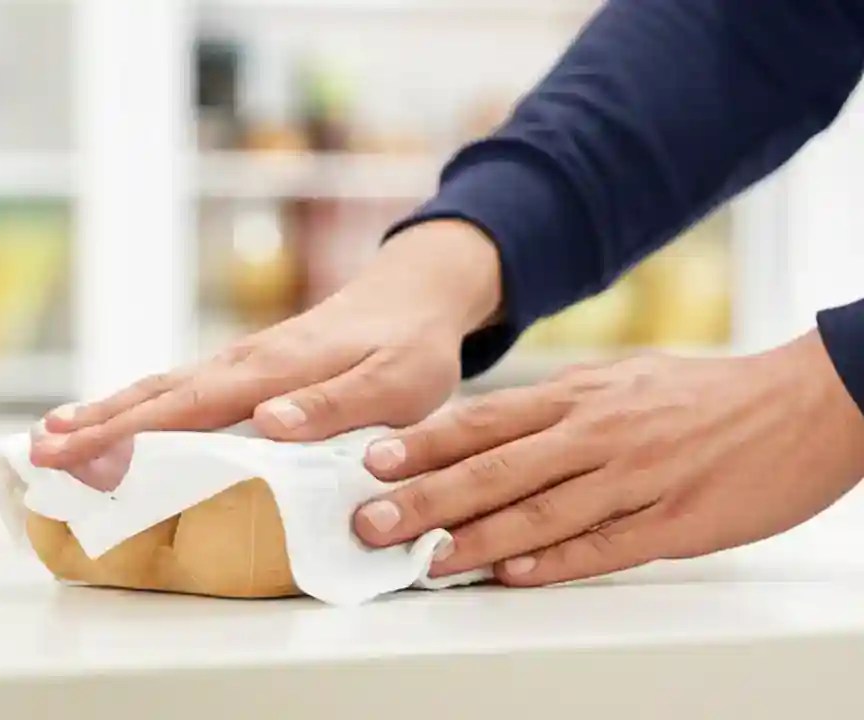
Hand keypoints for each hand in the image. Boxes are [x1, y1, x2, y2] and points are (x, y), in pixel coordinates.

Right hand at [30, 220, 504, 485]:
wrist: (414, 296)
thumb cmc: (409, 348)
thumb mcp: (395, 383)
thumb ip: (334, 405)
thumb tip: (269, 423)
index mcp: (271, 370)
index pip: (185, 407)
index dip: (125, 433)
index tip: (72, 452)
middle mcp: (242, 363)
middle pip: (154, 395)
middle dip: (93, 425)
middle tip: (35, 454)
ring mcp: (238, 363)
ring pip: (158, 389)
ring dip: (103, 413)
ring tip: (49, 438)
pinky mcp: (243, 368)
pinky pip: (177, 390)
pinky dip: (135, 407)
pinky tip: (112, 422)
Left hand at [352, 330, 863, 585]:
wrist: (802, 402)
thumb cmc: (701, 394)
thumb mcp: (620, 382)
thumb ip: (554, 409)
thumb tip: (485, 432)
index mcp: (580, 397)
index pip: (485, 421)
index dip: (425, 443)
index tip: (373, 462)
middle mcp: (598, 433)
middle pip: (497, 468)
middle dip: (427, 497)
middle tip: (373, 521)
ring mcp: (636, 477)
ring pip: (542, 511)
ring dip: (477, 539)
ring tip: (425, 559)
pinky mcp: (677, 520)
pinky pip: (605, 545)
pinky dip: (555, 562)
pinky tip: (512, 576)